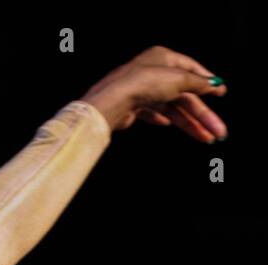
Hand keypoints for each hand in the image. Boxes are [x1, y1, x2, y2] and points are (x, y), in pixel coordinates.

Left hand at [81, 45, 228, 141]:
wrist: (112, 100)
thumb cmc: (146, 82)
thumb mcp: (180, 79)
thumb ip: (199, 83)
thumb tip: (214, 84)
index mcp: (164, 57)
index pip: (191, 68)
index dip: (207, 82)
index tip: (221, 93)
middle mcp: (152, 71)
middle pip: (184, 95)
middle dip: (202, 114)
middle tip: (218, 130)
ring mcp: (141, 90)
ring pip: (171, 107)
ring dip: (188, 123)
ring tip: (205, 138)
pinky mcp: (132, 106)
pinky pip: (152, 113)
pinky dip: (162, 119)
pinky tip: (169, 125)